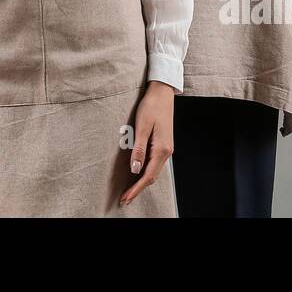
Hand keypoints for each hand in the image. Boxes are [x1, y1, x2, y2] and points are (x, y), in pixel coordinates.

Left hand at [121, 80, 175, 206]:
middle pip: (152, 176)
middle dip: (138, 189)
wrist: (163, 92)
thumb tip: (135, 170)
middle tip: (125, 199)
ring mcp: (166, 148)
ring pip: (154, 171)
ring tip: (129, 191)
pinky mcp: (163, 143)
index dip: (136, 189)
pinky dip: (146, 172)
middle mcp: (166, 151)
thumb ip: (138, 149)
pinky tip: (138, 174)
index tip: (125, 198)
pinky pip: (155, 163)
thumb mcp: (142, 127)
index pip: (147, 176)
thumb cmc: (151, 106)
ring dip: (142, 182)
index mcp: (161, 149)